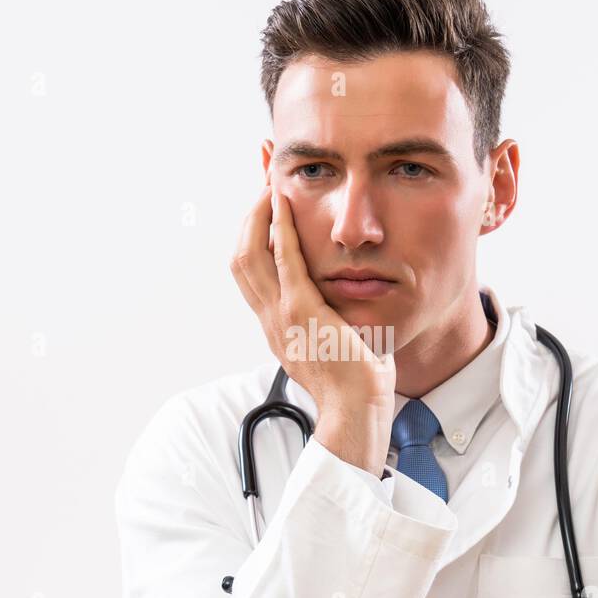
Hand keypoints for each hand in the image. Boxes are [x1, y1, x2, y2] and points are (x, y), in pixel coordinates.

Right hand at [230, 183, 395, 477]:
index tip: (261, 211)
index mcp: (276, 327)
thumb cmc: (356, 385)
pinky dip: (281, 229)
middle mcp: (270, 320)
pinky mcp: (302, 312)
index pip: (251, 274)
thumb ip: (332, 323)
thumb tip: (348, 308)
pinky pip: (284, 261)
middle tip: (260, 186)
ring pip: (250, 256)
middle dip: (246, 218)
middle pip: (240, 258)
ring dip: (257, 217)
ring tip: (268, 188)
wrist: (356, 411)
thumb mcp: (335, 347)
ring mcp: (282, 316)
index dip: (251, 239)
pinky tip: (283, 204)